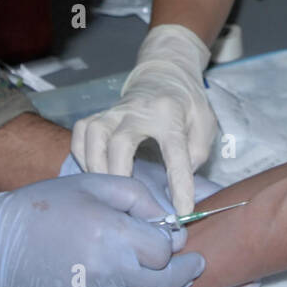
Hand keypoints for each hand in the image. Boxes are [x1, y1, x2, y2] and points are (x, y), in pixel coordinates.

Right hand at [60, 154, 260, 286]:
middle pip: (162, 281)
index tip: (174, 235)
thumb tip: (167, 219)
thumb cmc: (47, 206)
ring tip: (175, 276)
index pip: (163, 249)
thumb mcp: (95, 183)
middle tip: (195, 263)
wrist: (0, 242)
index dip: (172, 242)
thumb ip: (138, 197)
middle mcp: (106, 268)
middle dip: (182, 271)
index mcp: (111, 233)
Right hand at [72, 24, 216, 214]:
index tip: (182, 212)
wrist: (164, 74)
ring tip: (107, 191)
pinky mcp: (99, 114)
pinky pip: (81, 133)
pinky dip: (82, 155)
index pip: (175, 151)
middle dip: (122, 175)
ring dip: (97, 167)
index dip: (179, 183)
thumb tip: (178, 184)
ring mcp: (114, 111)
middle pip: (121, 141)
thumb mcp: (205, 123)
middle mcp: (138, 110)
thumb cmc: (186, 104)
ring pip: (95, 136)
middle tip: (129, 202)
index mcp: (170, 113)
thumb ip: (196, 153)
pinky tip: (93, 172)